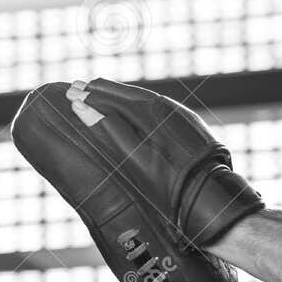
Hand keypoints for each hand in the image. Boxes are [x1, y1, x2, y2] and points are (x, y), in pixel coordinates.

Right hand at [68, 78, 263, 246]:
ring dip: (119, 93)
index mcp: (150, 113)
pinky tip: (131, 104)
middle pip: (127, 94)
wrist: (211, 195)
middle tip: (79, 86)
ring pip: (143, 97)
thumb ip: (110, 130)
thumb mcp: (134, 158)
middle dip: (102, 89)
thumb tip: (82, 108)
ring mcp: (179, 115)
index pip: (112, 98)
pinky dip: (137, 101)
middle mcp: (166, 109)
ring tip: (100, 89)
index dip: (91, 96)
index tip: (70, 93)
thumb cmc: (169, 183)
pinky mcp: (189, 123)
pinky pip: (157, 105)